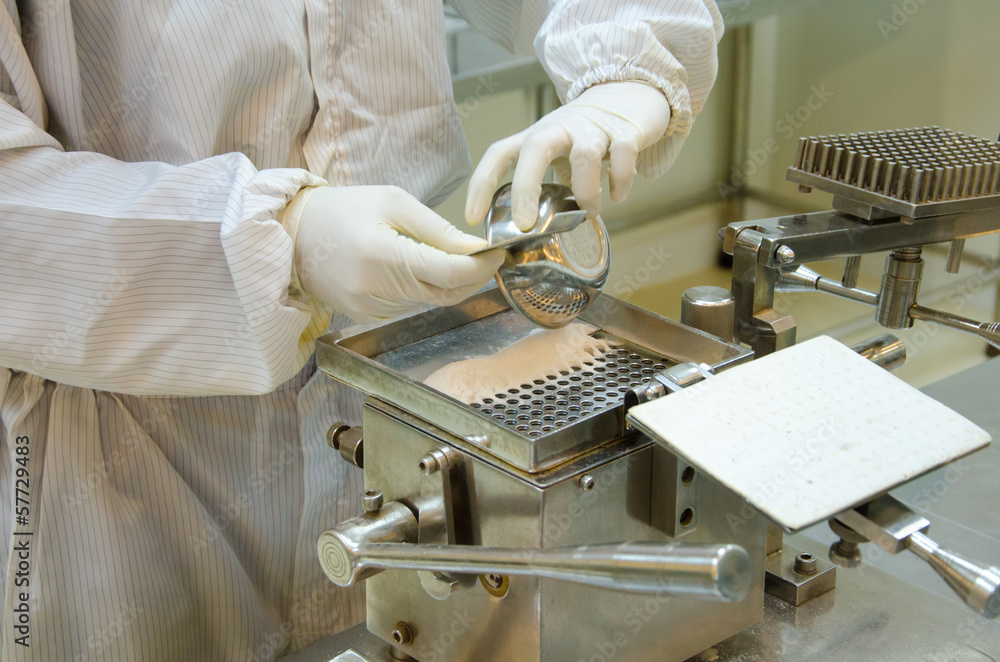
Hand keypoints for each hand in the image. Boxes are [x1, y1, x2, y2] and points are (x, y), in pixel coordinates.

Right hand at [293, 186, 503, 322]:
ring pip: (430, 301)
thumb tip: (477, 249)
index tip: (497, 253)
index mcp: (382, 255)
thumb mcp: (393, 202)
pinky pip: (409, 306)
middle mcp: (375, 290)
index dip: (481, 266)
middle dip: (470, 275)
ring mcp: (369, 309)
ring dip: (444, 282)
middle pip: (445, 292)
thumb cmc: (344, 209)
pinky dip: (420, 290)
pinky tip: (409, 269)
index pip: (450, 273)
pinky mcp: (365, 317)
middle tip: (483, 255)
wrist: (294, 233)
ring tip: (438, 254)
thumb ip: (438, 230)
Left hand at [466, 81, 669, 230]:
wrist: (629, 90)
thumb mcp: (558, 153)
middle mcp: (561, 128)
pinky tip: (618, 196)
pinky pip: (624, 154)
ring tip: (589, 211)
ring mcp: (594, 127)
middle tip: (526, 225)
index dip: (482, 182)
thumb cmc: (585, 132)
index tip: (472, 216)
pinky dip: (621, 180)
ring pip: (585, 155)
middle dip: (526, 188)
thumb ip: (547, 184)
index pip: (500, 153)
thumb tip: (534, 230)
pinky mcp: (627, 129)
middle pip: (535, 149)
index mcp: (538, 136)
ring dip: (585, 192)